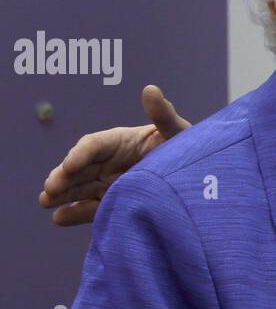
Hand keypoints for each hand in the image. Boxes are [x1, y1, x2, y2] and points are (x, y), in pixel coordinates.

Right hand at [39, 86, 190, 225]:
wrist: (197, 177)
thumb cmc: (187, 148)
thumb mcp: (178, 131)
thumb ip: (163, 115)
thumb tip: (150, 89)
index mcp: (120, 141)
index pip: (94, 145)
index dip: (80, 155)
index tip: (70, 166)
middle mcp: (109, 162)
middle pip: (80, 167)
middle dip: (63, 177)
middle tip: (49, 190)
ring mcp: (109, 183)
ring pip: (80, 187)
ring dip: (62, 194)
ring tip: (45, 202)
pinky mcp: (112, 202)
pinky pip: (91, 208)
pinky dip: (75, 213)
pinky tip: (59, 218)